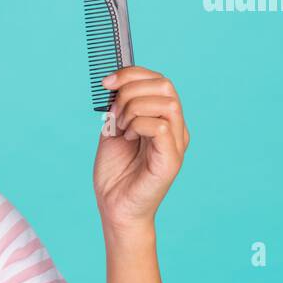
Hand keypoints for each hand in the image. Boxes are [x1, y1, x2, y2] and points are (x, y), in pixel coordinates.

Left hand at [93, 65, 189, 233]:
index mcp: (163, 119)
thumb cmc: (115, 174)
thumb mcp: (113, 130)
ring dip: (134, 109)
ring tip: (121, 128)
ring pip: (167, 102)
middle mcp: (175, 128)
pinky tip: (128, 139)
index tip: (106, 82)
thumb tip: (116, 83)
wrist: (114, 207)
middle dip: (131, 90)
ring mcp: (177, 143)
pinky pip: (162, 126)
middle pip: (165, 85)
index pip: (158, 80)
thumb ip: (118, 107)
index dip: (131, 74)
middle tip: (114, 113)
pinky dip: (138, 125)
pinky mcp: (172, 160)